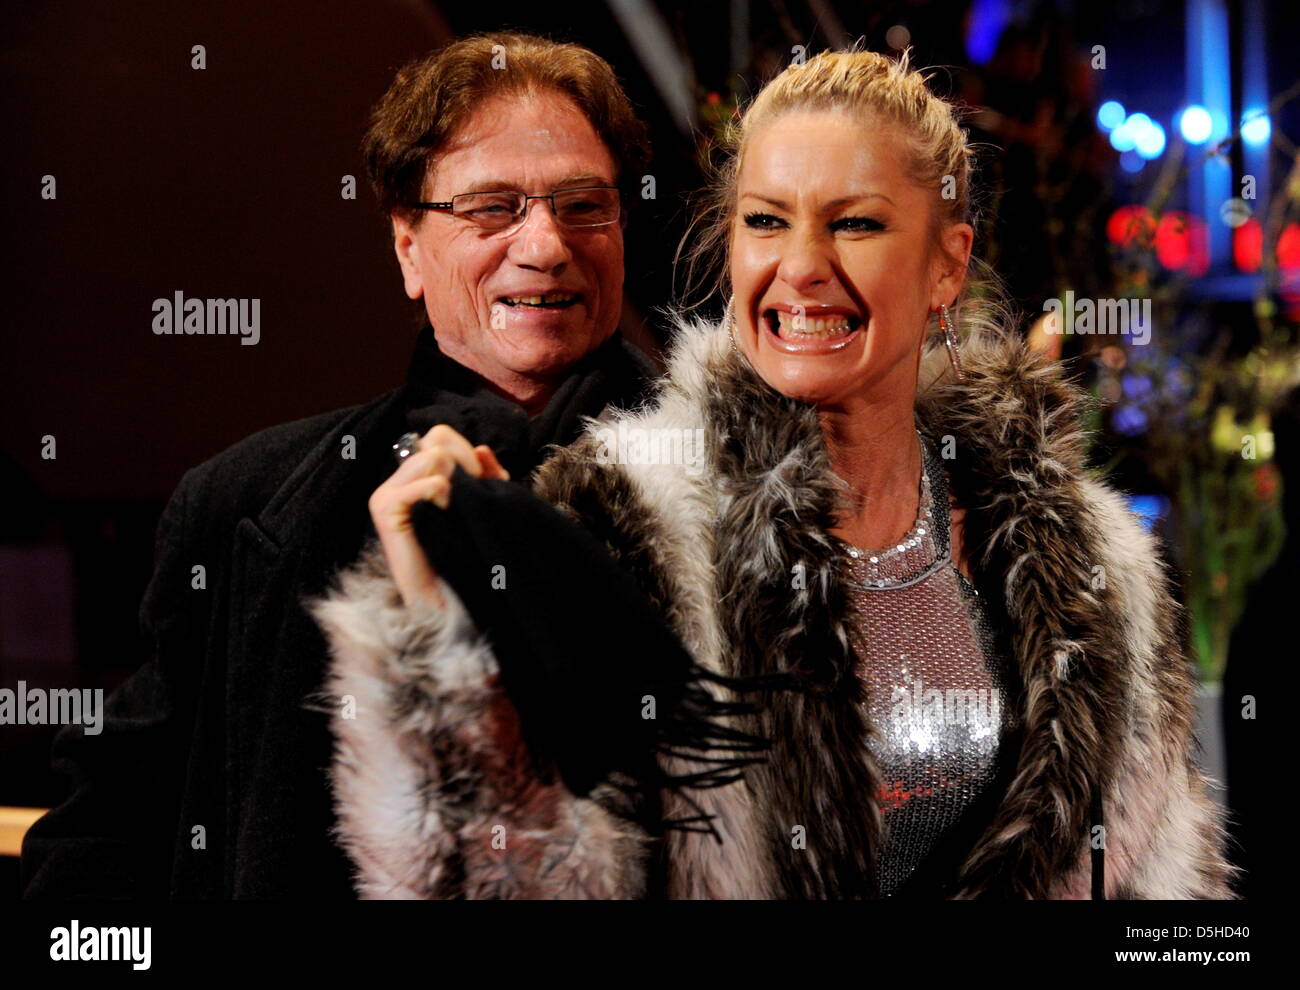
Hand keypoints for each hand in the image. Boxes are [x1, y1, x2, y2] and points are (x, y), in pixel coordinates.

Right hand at [368, 424, 509, 606]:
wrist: (444, 599)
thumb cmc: (464, 554)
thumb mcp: (482, 506)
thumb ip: (485, 476)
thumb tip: (483, 448)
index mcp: (416, 475)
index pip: (440, 434)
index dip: (467, 452)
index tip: (480, 481)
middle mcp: (399, 479)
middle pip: (436, 438)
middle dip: (465, 462)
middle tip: (472, 495)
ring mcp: (387, 492)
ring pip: (432, 455)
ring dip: (455, 482)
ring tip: (456, 509)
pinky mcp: (385, 508)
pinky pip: (426, 482)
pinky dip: (443, 495)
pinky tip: (445, 515)